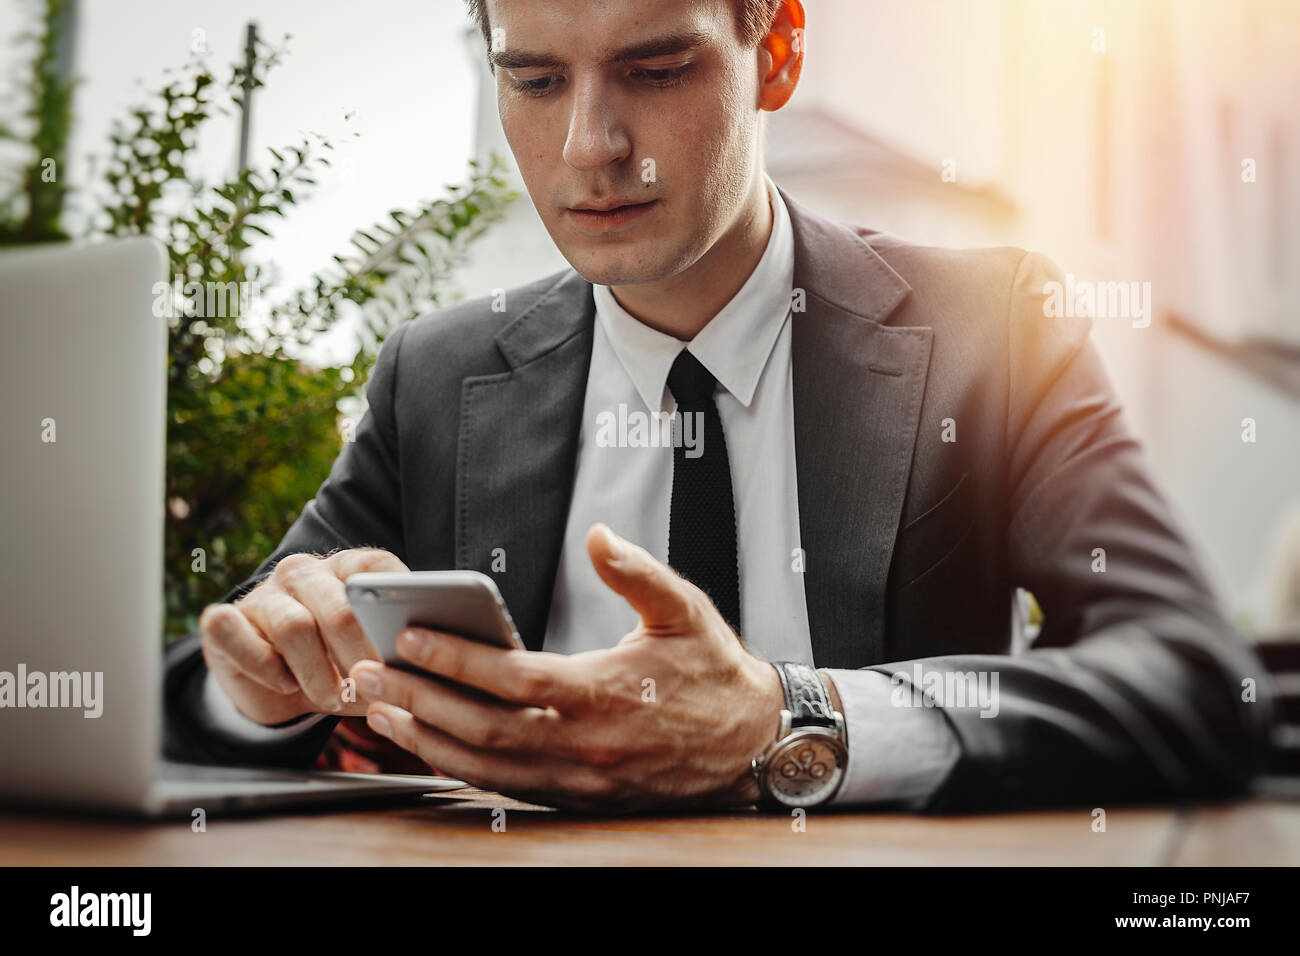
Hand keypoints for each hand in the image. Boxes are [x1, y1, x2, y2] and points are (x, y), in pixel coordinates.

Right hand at [199, 548, 406, 725]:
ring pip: (293, 626)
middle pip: (339, 608)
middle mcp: (306, 570)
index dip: (393, 620)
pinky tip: (285, 685)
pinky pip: (234, 632)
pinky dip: (262, 665)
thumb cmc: (339, 663)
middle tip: (371, 692)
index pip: (378, 574)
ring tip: (333, 699)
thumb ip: (397, 652)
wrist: (278, 684)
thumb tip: (428, 670)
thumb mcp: (372, 656)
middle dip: (359, 658)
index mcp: (351, 567)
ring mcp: (263, 593)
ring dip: (318, 673)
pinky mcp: (224, 619)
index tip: (404, 656)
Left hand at [351, 524, 785, 812]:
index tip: (409, 634)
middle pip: (484, 727)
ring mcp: (580, 778)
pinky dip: (458, 768)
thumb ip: (637, 572)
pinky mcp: (579, 797)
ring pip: (487, 765)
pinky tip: (426, 744)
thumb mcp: (685, 610)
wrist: (752, 743)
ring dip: (426, 739)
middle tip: (364, 672)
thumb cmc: (715, 671)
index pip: (514, 677)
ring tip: (376, 709)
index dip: (457, 658)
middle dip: (417, 699)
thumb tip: (596, 535)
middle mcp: (586, 743)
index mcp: (606, 691)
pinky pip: (505, 788)